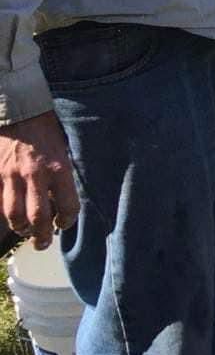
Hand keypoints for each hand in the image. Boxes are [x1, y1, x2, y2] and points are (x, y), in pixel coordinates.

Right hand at [1, 112, 79, 250]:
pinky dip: (3, 213)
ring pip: (14, 215)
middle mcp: (35, 175)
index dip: (67, 220)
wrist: (18, 112)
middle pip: (39, 217)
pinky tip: (9, 217)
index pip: (68, 205)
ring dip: (20, 229)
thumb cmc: (45, 130)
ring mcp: (12, 176)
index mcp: (59, 169)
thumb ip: (61, 175)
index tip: (64, 223)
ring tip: (25, 233)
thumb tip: (59, 200)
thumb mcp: (63, 150)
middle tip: (43, 243)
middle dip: (42, 236)